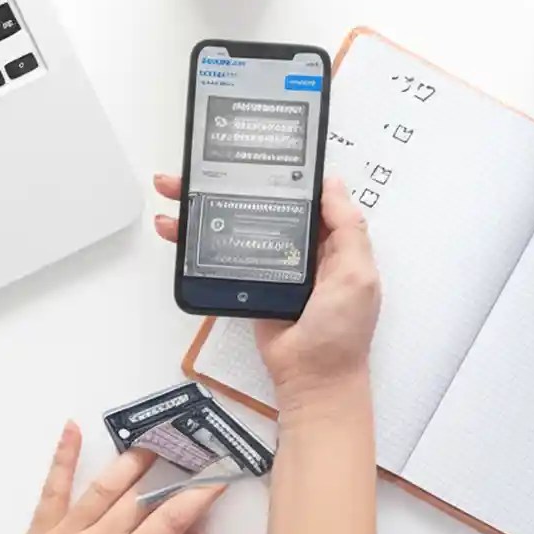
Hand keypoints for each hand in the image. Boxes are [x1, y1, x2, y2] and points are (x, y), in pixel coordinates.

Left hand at [1, 421, 222, 533]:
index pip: (170, 521)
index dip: (197, 496)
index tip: (216, 479)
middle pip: (140, 499)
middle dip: (169, 472)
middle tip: (189, 452)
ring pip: (104, 486)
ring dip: (130, 460)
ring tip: (151, 443)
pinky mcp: (39, 531)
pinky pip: (53, 488)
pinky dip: (63, 456)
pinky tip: (72, 428)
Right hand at [153, 174, 381, 410]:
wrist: (311, 379)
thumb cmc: (341, 334)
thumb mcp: (357, 275)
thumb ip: (348, 229)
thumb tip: (333, 184)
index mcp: (331, 240)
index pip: (303, 195)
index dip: (279, 173)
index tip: (253, 153)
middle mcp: (301, 248)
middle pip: (260, 204)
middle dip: (229, 185)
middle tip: (199, 170)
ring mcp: (272, 264)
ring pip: (235, 225)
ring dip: (203, 209)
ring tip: (176, 193)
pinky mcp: (249, 283)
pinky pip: (223, 256)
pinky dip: (197, 243)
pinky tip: (178, 230)